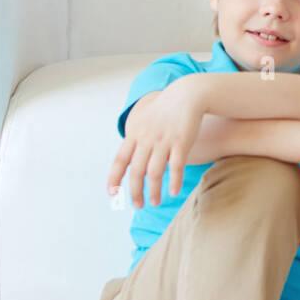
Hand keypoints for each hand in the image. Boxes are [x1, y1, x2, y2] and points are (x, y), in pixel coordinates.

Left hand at [106, 75, 207, 207]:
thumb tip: (128, 159)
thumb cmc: (166, 109)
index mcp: (135, 133)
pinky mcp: (181, 141)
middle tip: (138, 205)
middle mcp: (146, 138)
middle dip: (135, 191)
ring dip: (153, 191)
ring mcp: (163, 140)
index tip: (111, 193)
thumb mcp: (144, 119)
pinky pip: (176, 166)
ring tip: (154, 202)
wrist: (187, 94)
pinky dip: (174, 181)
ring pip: (155, 172)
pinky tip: (173, 192)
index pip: (120, 160)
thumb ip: (135, 138)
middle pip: (137, 171)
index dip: (114, 178)